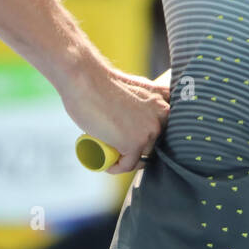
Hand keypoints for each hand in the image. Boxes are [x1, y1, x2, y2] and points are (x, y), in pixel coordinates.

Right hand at [61, 55, 169, 174]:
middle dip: (138, 148)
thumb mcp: (134, 89)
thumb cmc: (102, 82)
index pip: (163, 126)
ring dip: (127, 159)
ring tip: (110, 154)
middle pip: (153, 142)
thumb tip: (140, 115)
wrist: (85, 80)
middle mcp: (163, 114)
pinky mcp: (135, 143)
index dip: (149, 136)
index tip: (134, 138)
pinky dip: (116, 168)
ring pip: (141, 155)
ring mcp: (150, 129)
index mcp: (163, 98)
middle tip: (119, 146)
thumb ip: (144, 100)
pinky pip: (127, 165)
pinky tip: (109, 165)